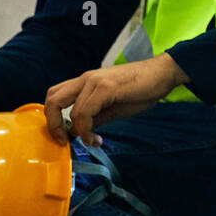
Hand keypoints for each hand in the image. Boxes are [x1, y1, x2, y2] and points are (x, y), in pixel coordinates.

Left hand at [45, 54, 185, 144]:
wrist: (164, 74)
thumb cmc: (143, 89)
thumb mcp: (115, 107)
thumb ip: (96, 117)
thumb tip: (81, 133)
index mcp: (86, 82)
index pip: (56, 96)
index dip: (53, 119)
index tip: (66, 138)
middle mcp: (85, 79)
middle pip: (52, 98)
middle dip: (52, 124)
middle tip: (64, 140)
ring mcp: (94, 81)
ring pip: (64, 106)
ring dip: (72, 130)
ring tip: (88, 141)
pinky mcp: (105, 87)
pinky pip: (84, 112)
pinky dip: (85, 129)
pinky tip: (95, 138)